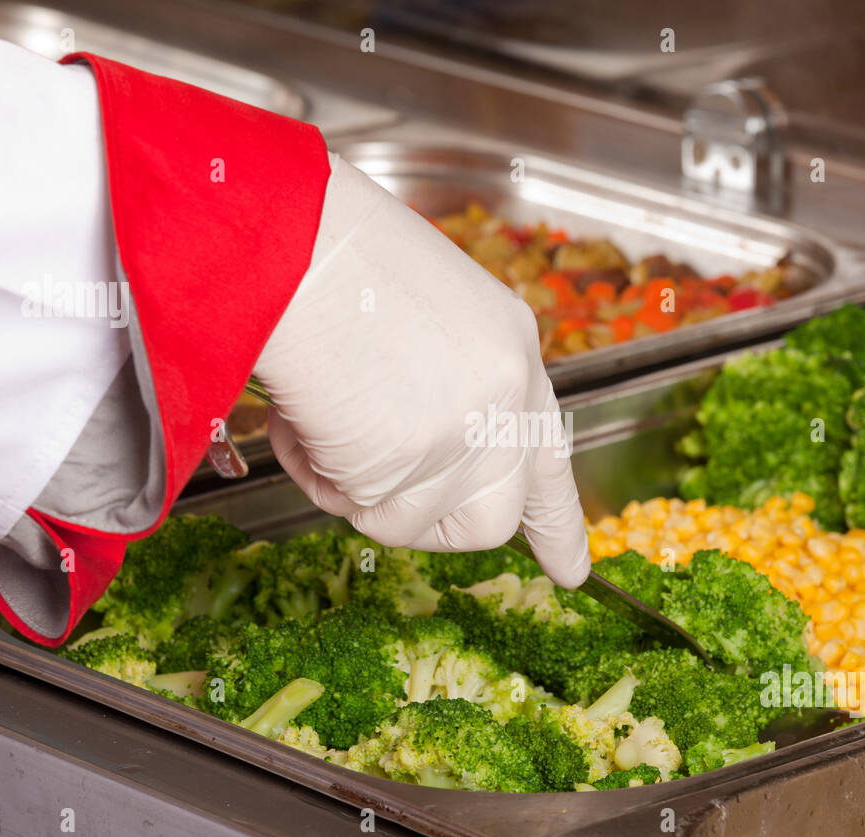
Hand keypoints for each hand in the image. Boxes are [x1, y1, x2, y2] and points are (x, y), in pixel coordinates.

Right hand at [254, 155, 589, 587]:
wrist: (293, 237)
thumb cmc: (327, 253)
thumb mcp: (416, 315)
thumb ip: (438, 385)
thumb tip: (409, 445)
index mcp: (509, 346)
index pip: (547, 454)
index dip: (556, 522)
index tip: (571, 571)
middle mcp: (509, 394)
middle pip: (492, 518)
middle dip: (430, 524)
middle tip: (374, 493)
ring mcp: (473, 433)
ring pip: (413, 522)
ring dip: (356, 488)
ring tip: (321, 417)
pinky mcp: (422, 462)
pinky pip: (361, 508)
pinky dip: (320, 477)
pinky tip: (306, 419)